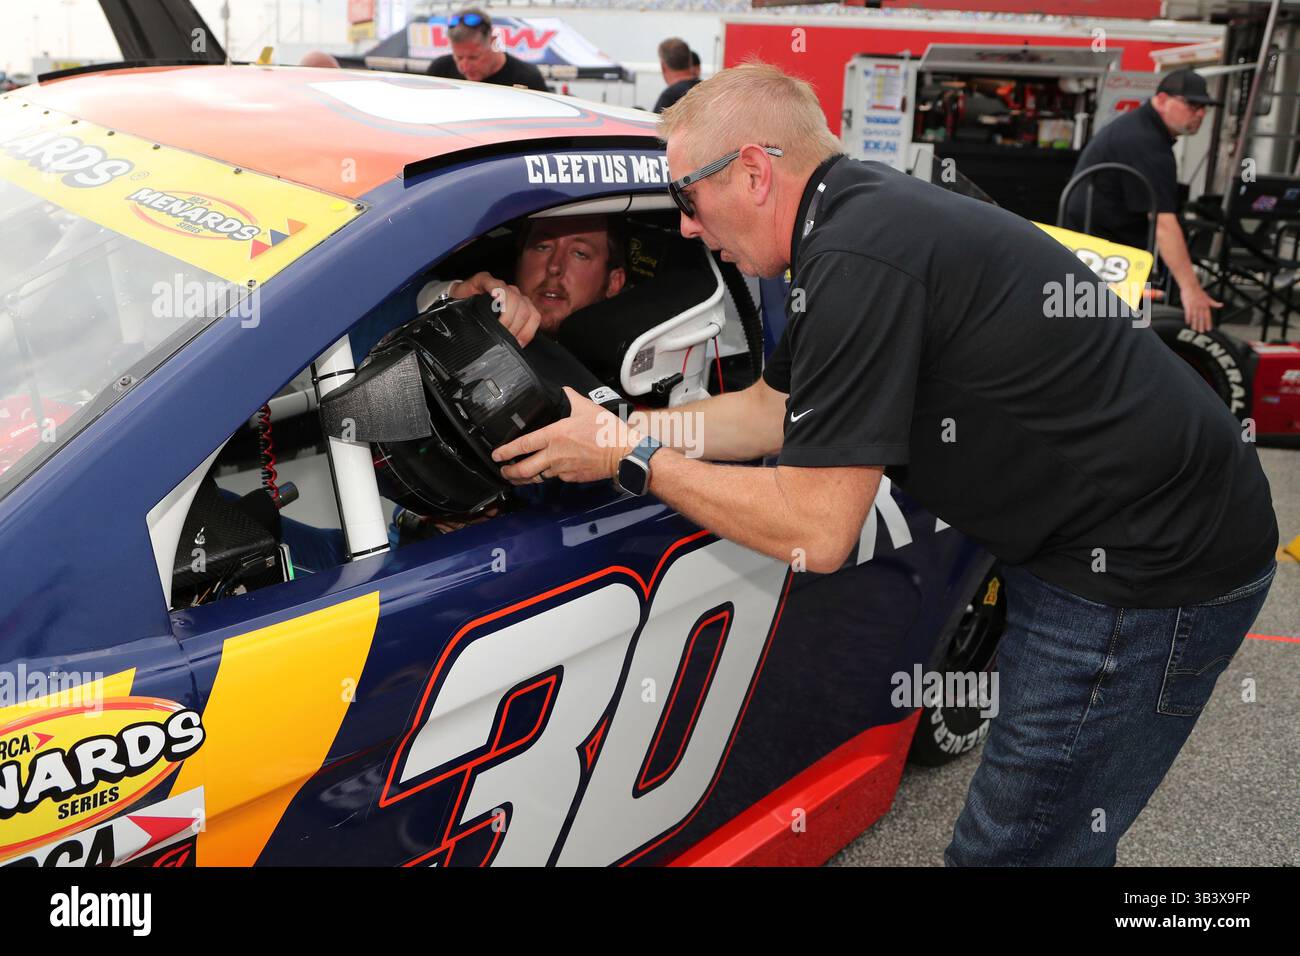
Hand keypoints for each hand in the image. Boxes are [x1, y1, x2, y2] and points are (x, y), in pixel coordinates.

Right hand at [453, 271, 540, 347]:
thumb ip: (506, 335)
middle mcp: (514, 294)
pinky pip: (497, 287)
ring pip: (515, 299)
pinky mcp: (486, 280)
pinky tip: (493, 306)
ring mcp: (501, 286)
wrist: (455, 301)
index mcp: (520, 305)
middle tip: (504, 339)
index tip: (517, 344)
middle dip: (515, 328)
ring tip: (498, 328)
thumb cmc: (476, 317)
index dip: (528, 332)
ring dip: (508, 317)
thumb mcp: (494, 329)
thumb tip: (514, 350)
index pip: (534, 316)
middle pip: (525, 310)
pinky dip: (498, 297)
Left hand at [492, 387, 640, 484]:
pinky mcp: (572, 478)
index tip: (496, 454)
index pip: (523, 445)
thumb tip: (563, 391)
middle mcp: (555, 455)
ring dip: (525, 478)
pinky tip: (547, 473)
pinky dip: (549, 476)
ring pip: (538, 477)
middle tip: (503, 470)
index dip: (506, 451)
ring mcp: (563, 469)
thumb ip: (571, 398)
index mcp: (555, 436)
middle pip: (525, 469)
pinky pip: (556, 478)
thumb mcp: (586, 408)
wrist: (623, 454)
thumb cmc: (607, 431)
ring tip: (517, 477)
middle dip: (510, 472)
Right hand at [1180, 284, 1222, 333]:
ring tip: (1194, 329)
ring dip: (1195, 324)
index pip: (1208, 316)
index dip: (1208, 323)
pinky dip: (1188, 318)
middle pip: (1201, 318)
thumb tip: (1221, 305)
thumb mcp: (1208, 298)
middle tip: (1201, 332)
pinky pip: (1188, 313)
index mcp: (1206, 305)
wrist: (1191, 286)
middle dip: (1201, 325)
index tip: (1209, 329)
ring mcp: (1194, 306)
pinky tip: (1187, 323)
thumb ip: (1214, 303)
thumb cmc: (1199, 292)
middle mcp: (1201, 306)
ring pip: (1195, 317)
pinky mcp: (1188, 305)